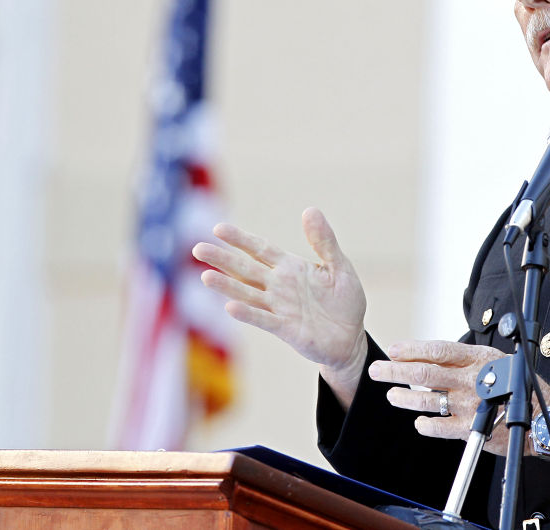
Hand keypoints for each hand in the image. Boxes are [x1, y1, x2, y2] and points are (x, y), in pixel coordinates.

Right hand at [192, 208, 367, 406]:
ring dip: (227, 285)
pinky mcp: (286, 329)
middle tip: (197, 248)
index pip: (260, 249)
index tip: (218, 229)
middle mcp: (279, 286)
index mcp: (291, 268)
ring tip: (205, 276)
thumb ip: (324, 241)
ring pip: (248, 293)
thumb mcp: (340, 266)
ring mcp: (280, 308)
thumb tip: (310, 210)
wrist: (352, 338)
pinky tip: (230, 306)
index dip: (240, 239)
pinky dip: (248, 313)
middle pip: (246, 269)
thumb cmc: (345, 302)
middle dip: (223, 259)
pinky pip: (263, 319)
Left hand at [368, 340, 549, 456]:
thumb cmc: (519, 387)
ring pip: (427, 398)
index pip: (438, 350)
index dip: (412, 349)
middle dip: (396, 370)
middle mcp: (471, 380)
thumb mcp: (495, 362)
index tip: (395, 349)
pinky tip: (418, 422)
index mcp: (477, 359)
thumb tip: (435, 358)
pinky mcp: (471, 429)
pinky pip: (439, 427)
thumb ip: (467, 361)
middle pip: (425, 372)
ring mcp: (469, 405)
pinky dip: (425, 424)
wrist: (542, 417)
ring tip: (392, 395)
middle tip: (377, 370)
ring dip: (404, 397)